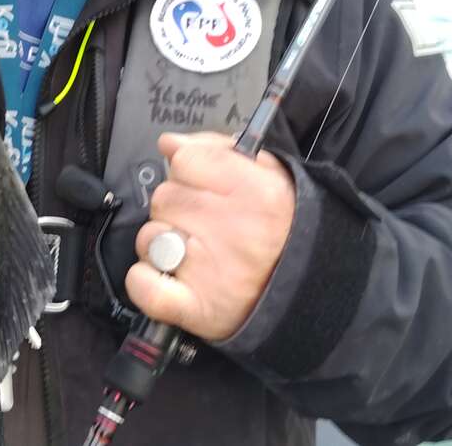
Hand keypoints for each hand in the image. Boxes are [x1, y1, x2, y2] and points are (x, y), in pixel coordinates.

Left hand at [124, 132, 294, 341]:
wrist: (307, 290)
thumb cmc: (281, 229)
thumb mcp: (267, 175)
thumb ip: (216, 150)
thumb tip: (170, 142)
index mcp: (254, 191)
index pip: (184, 161)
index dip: (188, 171)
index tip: (202, 186)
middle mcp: (233, 229)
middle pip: (164, 198)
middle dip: (177, 208)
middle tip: (203, 224)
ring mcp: (211, 270)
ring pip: (149, 237)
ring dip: (161, 243)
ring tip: (192, 252)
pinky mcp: (196, 307)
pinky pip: (144, 286)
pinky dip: (145, 281)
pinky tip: (167, 276)